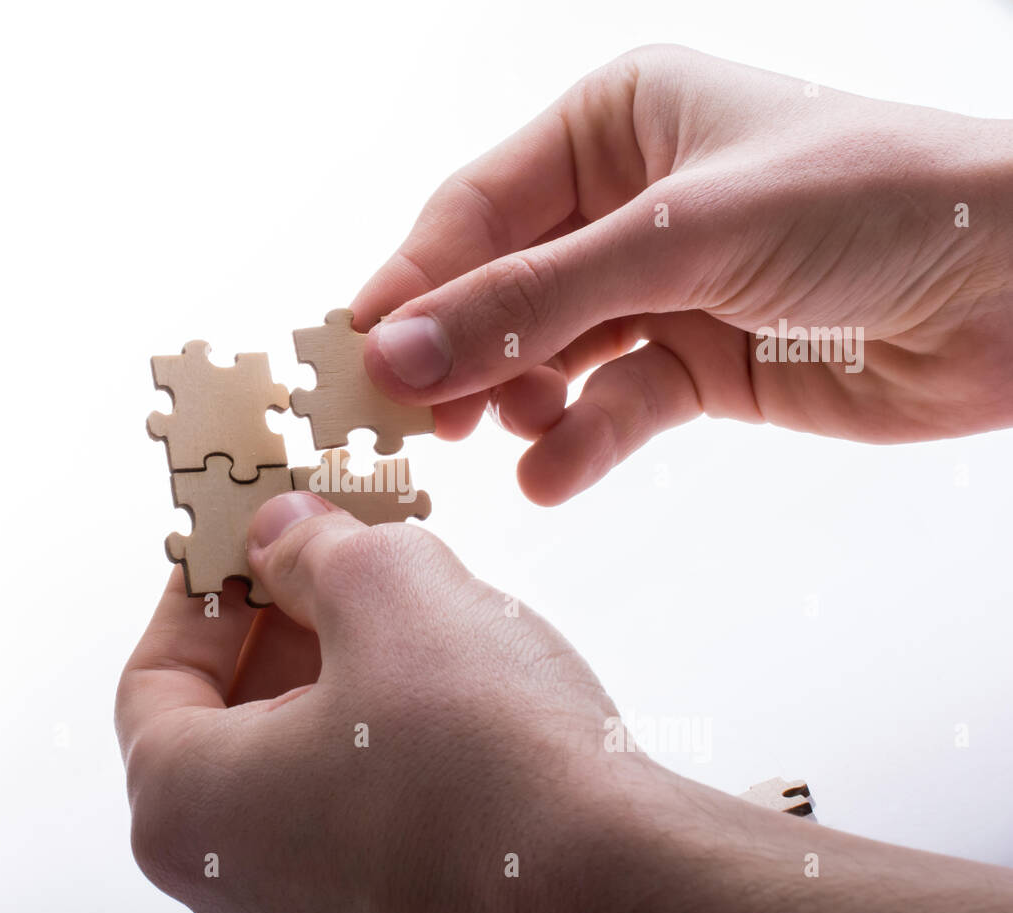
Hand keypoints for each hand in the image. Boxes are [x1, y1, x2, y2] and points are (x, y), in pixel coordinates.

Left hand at [116, 495, 1012, 912]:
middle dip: (279, 638)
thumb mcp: (389, 588)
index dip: (201, 598)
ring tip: (402, 630)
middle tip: (332, 574)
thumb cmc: (492, 763)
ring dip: (333, 696)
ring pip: (294, 785)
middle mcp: (229, 895)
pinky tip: (444, 713)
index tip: (247, 555)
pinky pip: (354, 833)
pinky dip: (376, 764)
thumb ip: (314, 547)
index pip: (154, 682)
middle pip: (225, 734)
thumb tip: (289, 537)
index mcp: (188, 812)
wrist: (623, 891)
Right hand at [352, 45, 1012, 503]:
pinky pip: (613, 406)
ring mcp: (661, 289)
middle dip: (457, 352)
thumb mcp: (678, 236)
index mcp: (614, 124)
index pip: (477, 209)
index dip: (413, 283)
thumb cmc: (873, 201)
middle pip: (500, 287)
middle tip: (407, 419)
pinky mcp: (698, 365)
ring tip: (497, 437)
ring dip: (518, 400)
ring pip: (548, 354)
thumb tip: (396, 352)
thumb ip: (532, 302)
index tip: (356, 355)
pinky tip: (552, 473)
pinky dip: (580, 441)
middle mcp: (627, 203)